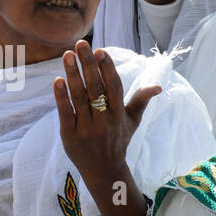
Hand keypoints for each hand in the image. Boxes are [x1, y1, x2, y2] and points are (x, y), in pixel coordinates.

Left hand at [53, 41, 158, 185]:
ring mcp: (86, 128)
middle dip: (88, 65)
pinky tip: (57, 80)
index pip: (113, 87)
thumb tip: (158, 86)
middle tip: (80, 44)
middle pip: (95, 88)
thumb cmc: (118, 140)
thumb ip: (141, 101)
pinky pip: (66, 113)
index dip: (107, 68)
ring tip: (67, 55)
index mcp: (119, 114)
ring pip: (79, 98)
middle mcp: (104, 120)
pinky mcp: (70, 136)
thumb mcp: (132, 122)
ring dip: (73, 75)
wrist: (104, 171)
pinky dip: (61, 97)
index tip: (101, 50)